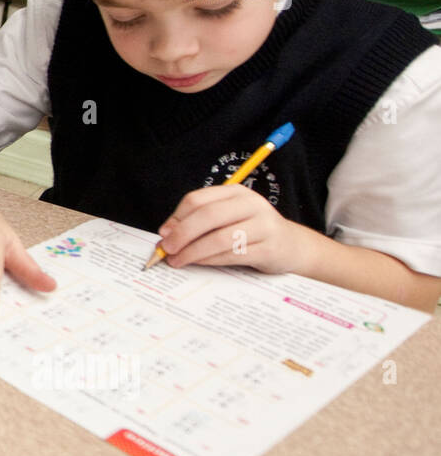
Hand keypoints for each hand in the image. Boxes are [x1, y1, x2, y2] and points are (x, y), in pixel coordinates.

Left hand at [158, 184, 310, 273]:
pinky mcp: (269, 249)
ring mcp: (263, 226)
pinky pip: (233, 255)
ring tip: (178, 260)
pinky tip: (199, 263)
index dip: (176, 217)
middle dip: (182, 234)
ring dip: (193, 252)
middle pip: (208, 216)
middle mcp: (251, 205)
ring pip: (219, 238)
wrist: (291, 245)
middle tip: (166, 249)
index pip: (198, 200)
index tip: (163, 233)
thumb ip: (199, 220)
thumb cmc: (250, 230)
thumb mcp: (226, 217)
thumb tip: (167, 232)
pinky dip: (210, 260)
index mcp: (236, 192)